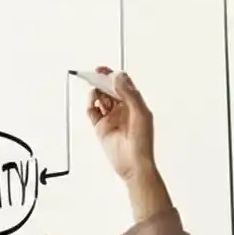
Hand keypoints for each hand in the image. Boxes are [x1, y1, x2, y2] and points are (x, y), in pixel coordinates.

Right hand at [87, 65, 154, 181]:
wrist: (133, 163)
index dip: (114, 76)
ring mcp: (111, 117)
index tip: (105, 71)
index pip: (123, 84)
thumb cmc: (142, 142)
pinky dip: (91, 104)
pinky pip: (92, 112)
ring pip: (100, 98)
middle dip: (102, 81)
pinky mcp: (101, 127)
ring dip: (97, 92)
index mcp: (134, 104)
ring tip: (96, 91)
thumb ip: (129, 94)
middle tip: (95, 75)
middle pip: (109, 89)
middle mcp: (122, 109)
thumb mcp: (140, 112)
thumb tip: (118, 77)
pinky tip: (93, 102)